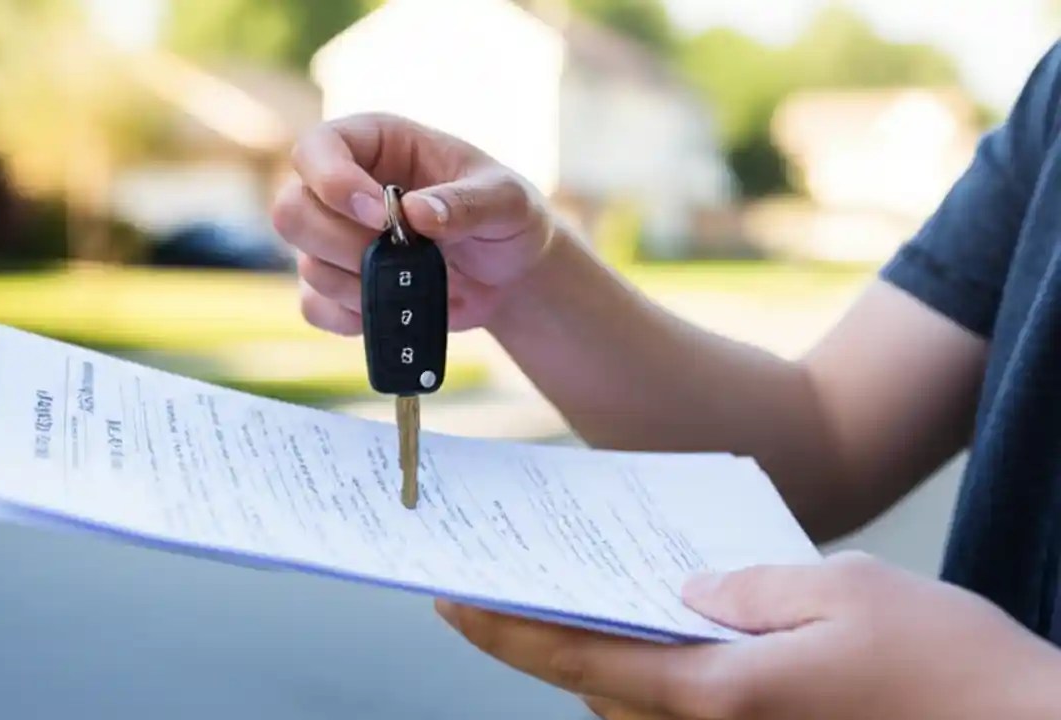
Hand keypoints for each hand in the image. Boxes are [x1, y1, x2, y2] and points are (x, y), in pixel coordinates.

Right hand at [271, 113, 555, 333]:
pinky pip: (316, 307)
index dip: (333, 181)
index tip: (380, 214)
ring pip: (306, 264)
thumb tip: (416, 212)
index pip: (317, 147)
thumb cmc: (506, 217)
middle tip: (400, 255)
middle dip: (342, 244)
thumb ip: (466, 202)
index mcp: (375, 143)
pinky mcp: (339, 286)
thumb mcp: (505, 200)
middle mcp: (342, 188)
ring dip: (362, 284)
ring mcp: (335, 240)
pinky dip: (353, 315)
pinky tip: (395, 307)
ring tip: (419, 282)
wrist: (510, 274)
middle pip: (291, 210)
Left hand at [436, 552, 1060, 718]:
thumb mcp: (843, 592)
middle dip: (551, 639)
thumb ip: (748, 589)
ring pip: (636, 704)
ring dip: (604, 654)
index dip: (507, 632)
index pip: (581, 659)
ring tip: (583, 592)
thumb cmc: (947, 666)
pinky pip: (686, 710)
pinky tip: (674, 622)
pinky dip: (658, 669)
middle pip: (598, 687)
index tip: (451, 602)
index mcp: (722, 693)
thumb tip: (686, 592)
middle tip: (510, 583)